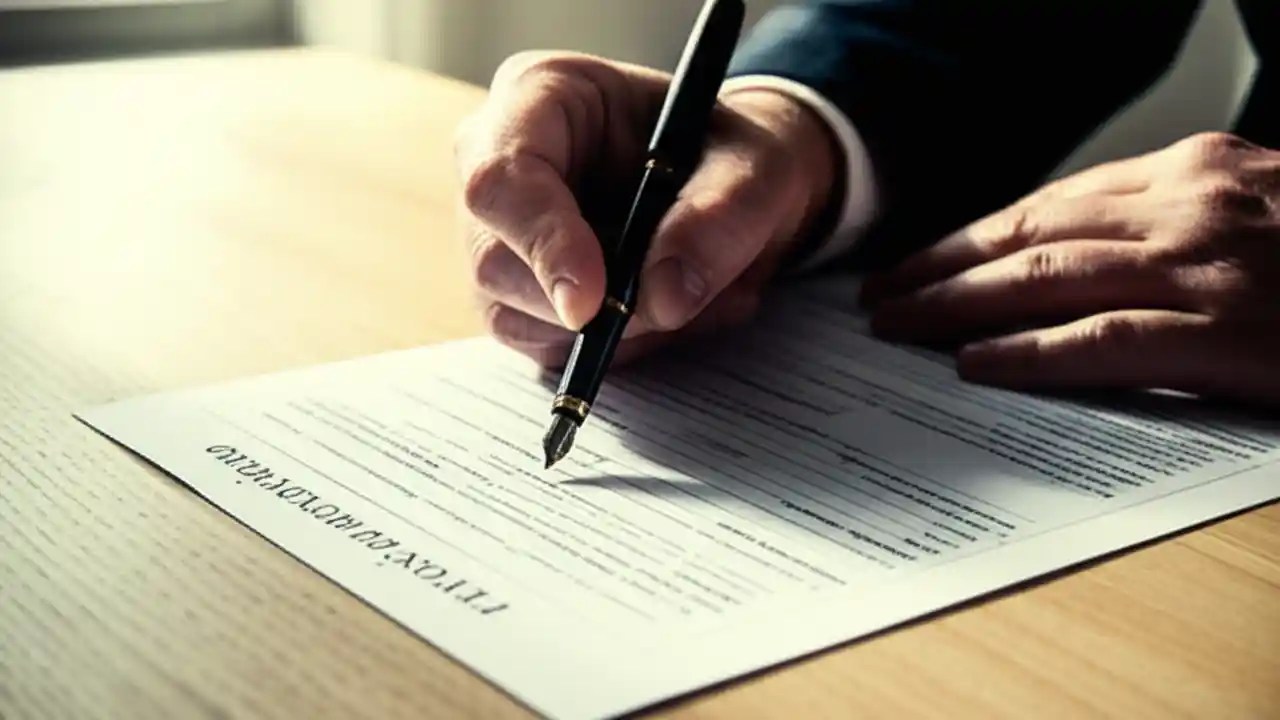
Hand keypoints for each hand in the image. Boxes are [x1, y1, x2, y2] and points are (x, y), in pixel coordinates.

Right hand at [453, 51, 835, 366]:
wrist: (734, 190)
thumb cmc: (732, 155)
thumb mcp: (758, 168)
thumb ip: (721, 218)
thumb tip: (664, 296)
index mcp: (541, 95)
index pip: (501, 177)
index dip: (542, 242)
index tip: (594, 301)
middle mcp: (500, 164)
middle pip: (494, 260)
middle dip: (586, 305)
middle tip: (672, 303)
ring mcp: (501, 235)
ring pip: (514, 315)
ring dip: (610, 333)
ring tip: (693, 298)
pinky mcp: (517, 294)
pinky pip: (543, 346)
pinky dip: (614, 349)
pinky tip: (666, 313)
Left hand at [862, 132, 1279, 405]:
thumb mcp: (1253, 207)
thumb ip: (1170, 222)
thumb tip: (1071, 252)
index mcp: (1194, 171)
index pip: (1052, 203)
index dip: (973, 236)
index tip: (920, 261)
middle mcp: (1188, 206)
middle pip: (1031, 233)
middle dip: (944, 267)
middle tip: (879, 297)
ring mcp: (1207, 266)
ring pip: (1047, 278)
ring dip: (958, 304)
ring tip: (898, 327)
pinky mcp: (1228, 332)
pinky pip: (1103, 342)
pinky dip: (1031, 353)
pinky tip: (974, 364)